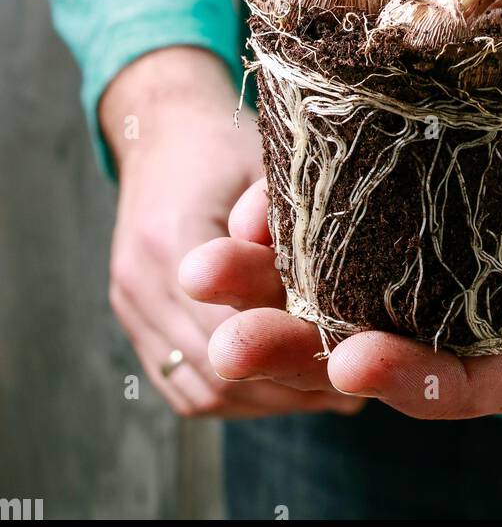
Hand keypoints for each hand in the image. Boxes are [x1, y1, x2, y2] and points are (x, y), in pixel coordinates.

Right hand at [103, 47, 361, 417]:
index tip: (345, 361)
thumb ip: (295, 230)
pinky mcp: (132, 319)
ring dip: (260, 399)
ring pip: (197, 389)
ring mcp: (129, 305)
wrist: (164, 127)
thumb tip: (346, 305)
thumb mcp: (270, 171)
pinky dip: (230, 395)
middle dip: (283, 387)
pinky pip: (179, 385)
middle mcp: (140, 280)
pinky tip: (277, 387)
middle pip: (214, 368)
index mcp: (172, 237)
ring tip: (320, 393)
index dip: (292, 352)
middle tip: (347, 393)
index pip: (232, 327)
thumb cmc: (227, 145)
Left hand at [187, 0, 501, 418]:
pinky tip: (251, 201)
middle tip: (233, 338)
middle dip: (324, 348)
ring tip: (206, 270)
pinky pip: (377, 202)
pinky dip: (311, 207)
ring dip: (290, 285)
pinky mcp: (452, 164)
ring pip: (384, 278)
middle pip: (427, 337)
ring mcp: (487, 217)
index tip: (358, 365)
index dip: (439, 380)